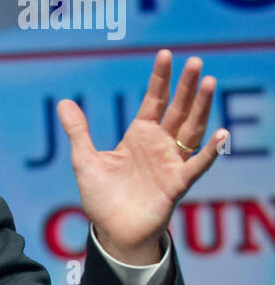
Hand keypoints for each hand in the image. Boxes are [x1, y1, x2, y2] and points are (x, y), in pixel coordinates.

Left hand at [57, 50, 226, 264]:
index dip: (160, 79)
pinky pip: (196, 165)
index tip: (166, 54)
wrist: (112, 230)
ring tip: (210, 83)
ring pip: (191, 130)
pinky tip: (222, 135)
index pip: (154, 100)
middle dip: (187, 86)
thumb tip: (64, 102)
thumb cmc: (102, 197)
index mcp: (139, 136)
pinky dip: (210, 151)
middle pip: (178, 109)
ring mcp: (170, 163)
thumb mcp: (85, 160)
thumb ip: (78, 131)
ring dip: (201, 108)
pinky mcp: (176, 184)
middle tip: (196, 61)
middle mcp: (159, 145)